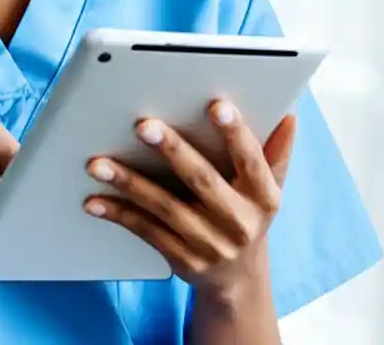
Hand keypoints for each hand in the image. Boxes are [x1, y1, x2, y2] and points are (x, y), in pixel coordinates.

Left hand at [83, 101, 296, 295]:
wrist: (238, 279)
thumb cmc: (248, 216)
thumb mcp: (268, 189)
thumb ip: (275, 152)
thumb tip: (290, 115)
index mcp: (264, 198)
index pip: (252, 160)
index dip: (236, 133)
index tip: (216, 105)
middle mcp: (240, 223)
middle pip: (202, 181)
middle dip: (172, 150)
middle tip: (143, 124)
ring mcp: (210, 245)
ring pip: (165, 208)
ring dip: (130, 183)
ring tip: (98, 162)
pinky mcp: (182, 260)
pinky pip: (146, 232)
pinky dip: (119, 214)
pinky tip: (94, 199)